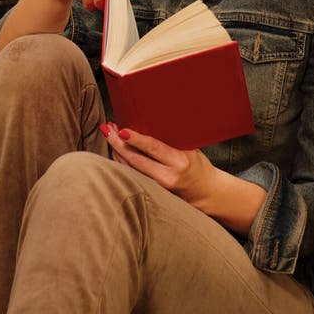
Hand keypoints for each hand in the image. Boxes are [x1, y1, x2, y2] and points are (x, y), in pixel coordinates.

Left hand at [100, 123, 218, 211]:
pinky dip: (122, 161)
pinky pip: (133, 175)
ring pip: (130, 168)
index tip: (122, 129)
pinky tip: (116, 150)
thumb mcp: (190, 148)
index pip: (153, 148)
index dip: (135, 139)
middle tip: (107, 128)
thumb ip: (172, 139)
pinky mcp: (152, 192)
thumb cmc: (198, 165)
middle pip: (135, 159)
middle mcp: (168, 176)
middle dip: (118, 143)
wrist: (207, 193)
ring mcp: (158, 187)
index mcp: (180, 161)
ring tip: (109, 133)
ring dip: (116, 150)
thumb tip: (149, 120)